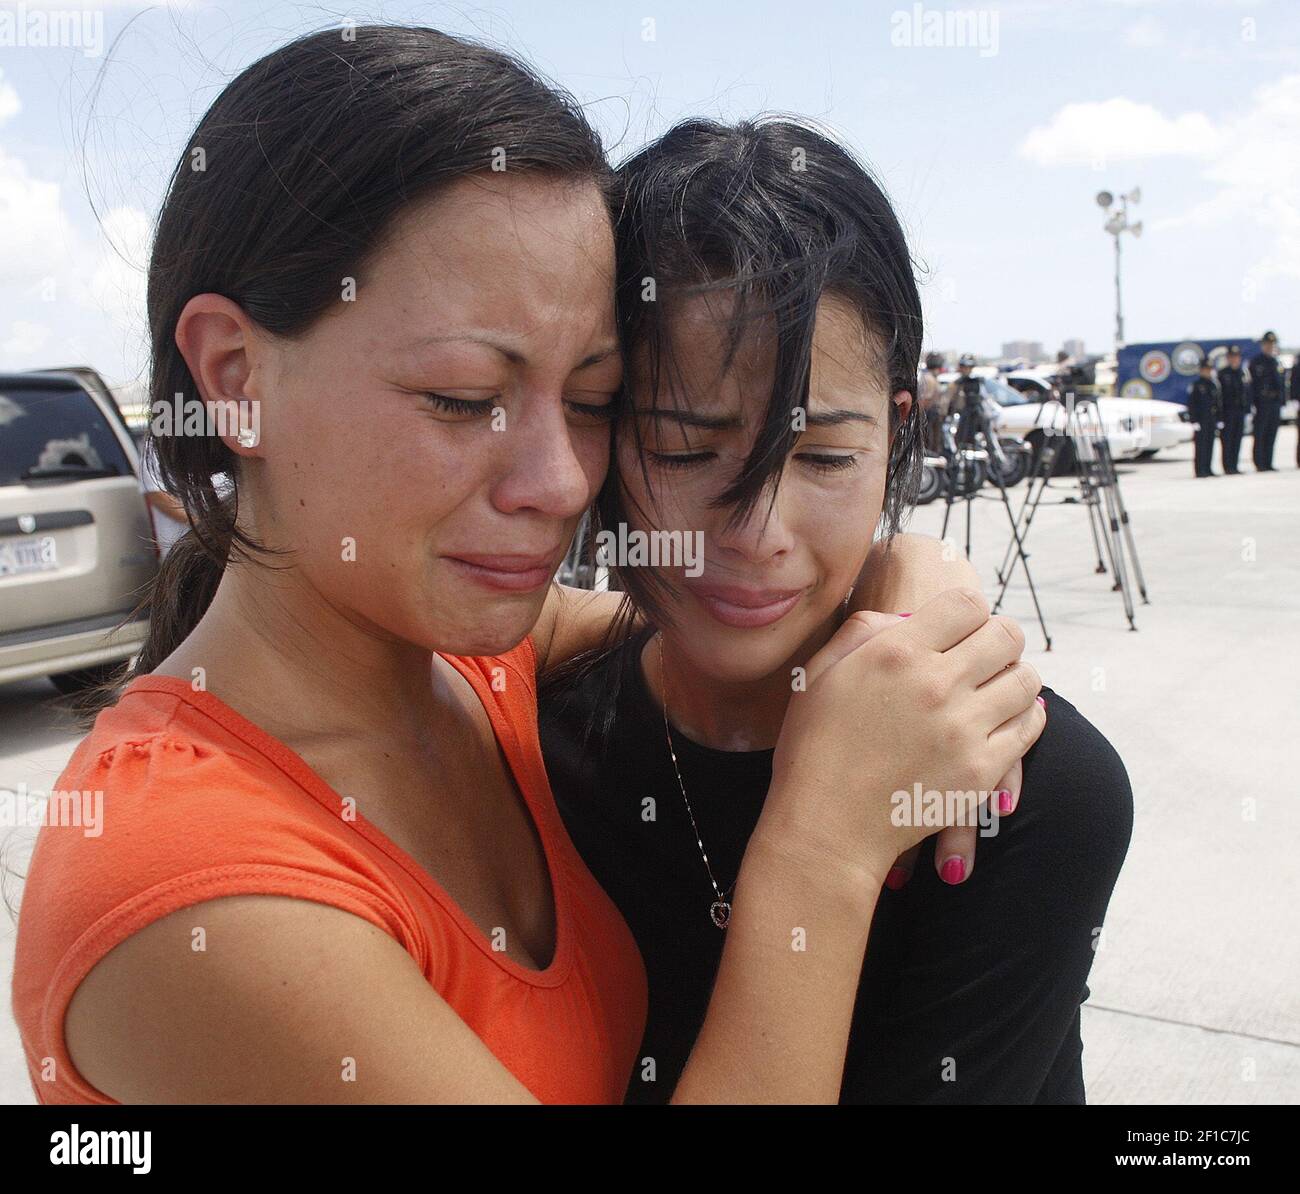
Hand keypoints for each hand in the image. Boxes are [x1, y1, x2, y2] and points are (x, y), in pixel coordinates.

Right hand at [760, 588, 1045, 892]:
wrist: (826, 826)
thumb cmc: (813, 747)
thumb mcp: (820, 673)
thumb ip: (864, 631)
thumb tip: (911, 619)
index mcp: (895, 654)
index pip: (967, 603)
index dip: (967, 611)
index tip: (958, 628)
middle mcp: (936, 684)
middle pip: (1006, 636)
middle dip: (999, 639)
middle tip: (985, 653)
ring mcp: (963, 729)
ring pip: (1025, 680)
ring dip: (1014, 676)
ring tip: (996, 686)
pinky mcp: (981, 771)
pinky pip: (1029, 727)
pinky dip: (1025, 716)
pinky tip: (1007, 718)